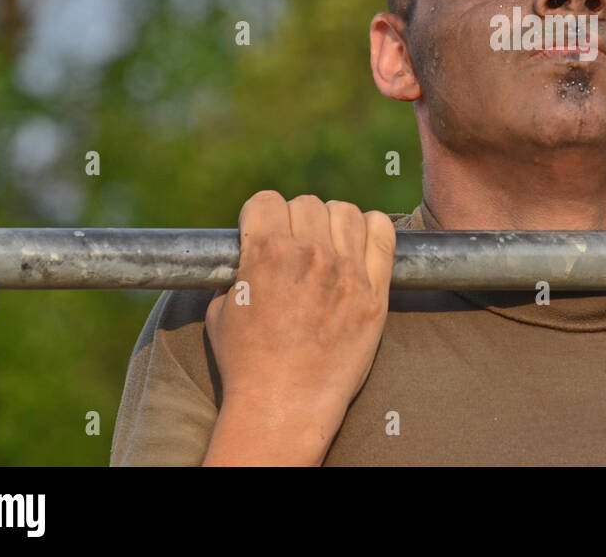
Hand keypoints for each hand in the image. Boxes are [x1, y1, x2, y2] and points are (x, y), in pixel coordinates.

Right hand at [202, 190, 396, 464]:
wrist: (284, 405)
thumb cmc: (246, 364)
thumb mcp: (221, 311)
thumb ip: (237, 273)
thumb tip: (248, 258)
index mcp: (268, 253)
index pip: (266, 200)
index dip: (260, 216)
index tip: (263, 231)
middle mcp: (310, 254)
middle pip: (307, 204)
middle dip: (295, 220)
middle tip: (295, 245)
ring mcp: (347, 271)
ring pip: (346, 212)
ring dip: (333, 222)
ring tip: (327, 244)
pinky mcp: (376, 292)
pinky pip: (384, 233)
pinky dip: (372, 229)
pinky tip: (360, 243)